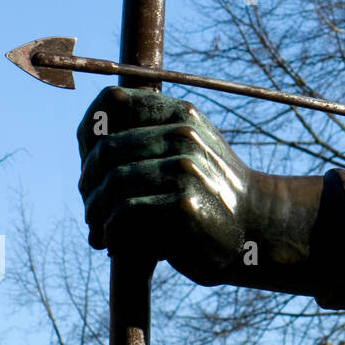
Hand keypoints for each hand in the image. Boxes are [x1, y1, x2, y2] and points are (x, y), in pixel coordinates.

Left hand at [77, 86, 254, 284]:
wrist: (256, 228)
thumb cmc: (212, 192)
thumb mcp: (189, 149)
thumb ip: (151, 133)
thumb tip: (90, 128)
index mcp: (182, 114)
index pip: (112, 100)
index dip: (89, 132)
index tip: (89, 168)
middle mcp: (185, 133)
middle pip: (106, 150)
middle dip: (89, 185)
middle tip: (90, 210)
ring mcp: (186, 167)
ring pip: (112, 182)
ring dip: (95, 212)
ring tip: (97, 231)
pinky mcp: (185, 203)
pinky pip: (125, 211)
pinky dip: (111, 230)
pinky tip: (114, 244)